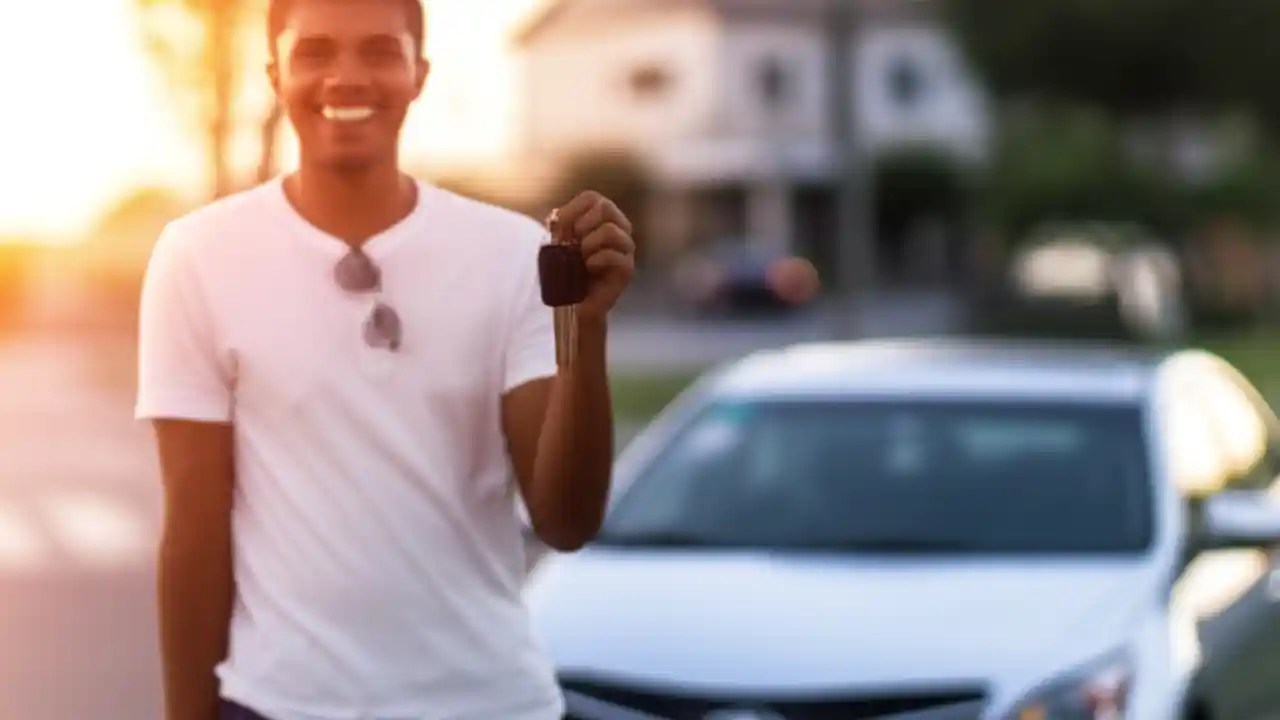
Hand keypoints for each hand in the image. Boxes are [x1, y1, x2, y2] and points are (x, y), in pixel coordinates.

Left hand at [554, 191, 635, 321]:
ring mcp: (625, 249)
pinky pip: (615, 255)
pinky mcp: (627, 269)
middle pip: (606, 207)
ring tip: (580, 258)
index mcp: (600, 219)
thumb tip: (557, 217)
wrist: (573, 305)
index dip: (572, 210)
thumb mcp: (555, 244)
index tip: (560, 228)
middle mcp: (618, 229)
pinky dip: (596, 261)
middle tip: (574, 242)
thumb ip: (558, 227)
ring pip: (611, 231)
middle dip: (584, 224)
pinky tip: (588, 269)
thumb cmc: (564, 272)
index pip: (592, 198)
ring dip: (589, 244)